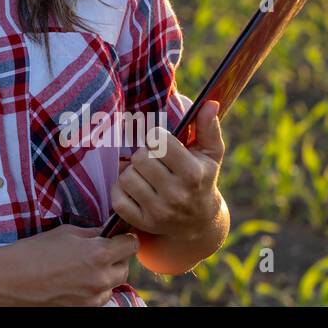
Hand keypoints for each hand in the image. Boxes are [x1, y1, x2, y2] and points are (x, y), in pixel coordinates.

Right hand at [0, 224, 140, 305]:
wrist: (12, 280)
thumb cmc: (35, 251)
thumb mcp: (65, 233)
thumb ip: (92, 234)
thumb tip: (107, 232)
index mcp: (99, 253)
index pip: (131, 244)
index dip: (125, 237)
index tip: (118, 236)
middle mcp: (102, 278)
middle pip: (125, 266)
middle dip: (116, 257)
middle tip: (98, 251)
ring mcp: (95, 297)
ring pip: (114, 283)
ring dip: (106, 274)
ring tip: (83, 267)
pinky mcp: (86, 309)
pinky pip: (101, 296)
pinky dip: (95, 288)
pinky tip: (76, 280)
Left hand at [110, 100, 224, 238]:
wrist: (199, 222)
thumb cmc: (202, 178)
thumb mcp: (210, 154)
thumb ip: (208, 128)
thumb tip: (210, 103)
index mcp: (193, 174)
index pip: (159, 141)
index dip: (158, 139)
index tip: (164, 146)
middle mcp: (177, 195)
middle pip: (140, 158)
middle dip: (145, 155)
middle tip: (154, 161)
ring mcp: (159, 212)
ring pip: (127, 177)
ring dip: (132, 172)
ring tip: (146, 175)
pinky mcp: (143, 223)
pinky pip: (117, 199)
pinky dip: (120, 191)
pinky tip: (134, 189)